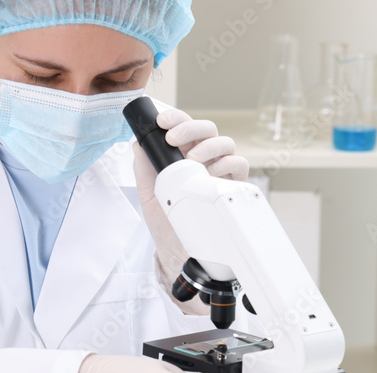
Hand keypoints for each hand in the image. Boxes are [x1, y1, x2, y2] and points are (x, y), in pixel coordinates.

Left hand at [133, 109, 248, 315]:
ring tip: (191, 160)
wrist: (177, 249)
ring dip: (208, 146)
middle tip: (173, 139)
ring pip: (225, 142)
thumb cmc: (165, 220)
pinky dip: (227, 164)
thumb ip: (143, 167)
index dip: (175, 118)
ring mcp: (220, 170)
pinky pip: (239, 164)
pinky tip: (211, 173)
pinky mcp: (233, 185)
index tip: (161, 122)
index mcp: (183, 153)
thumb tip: (137, 143)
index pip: (183, 127)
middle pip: (206, 129)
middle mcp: (204, 158)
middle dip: (190, 127)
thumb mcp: (148, 192)